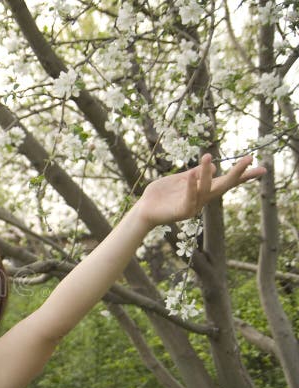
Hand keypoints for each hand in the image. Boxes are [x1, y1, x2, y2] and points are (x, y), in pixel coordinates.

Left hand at [136, 153, 265, 227]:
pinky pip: (189, 197)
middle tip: (250, 158)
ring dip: (207, 173)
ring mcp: (194, 206)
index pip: (226, 181)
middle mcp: (202, 199)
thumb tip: (212, 166)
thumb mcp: (179, 180)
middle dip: (238, 173)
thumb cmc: (161, 195)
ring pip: (206, 189)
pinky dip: (191, 186)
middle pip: (224, 186)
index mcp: (202, 190)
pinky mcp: (182, 212)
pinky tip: (192, 174)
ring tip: (207, 156)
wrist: (144, 209)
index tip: (262, 167)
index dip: (243, 175)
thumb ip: (194, 174)